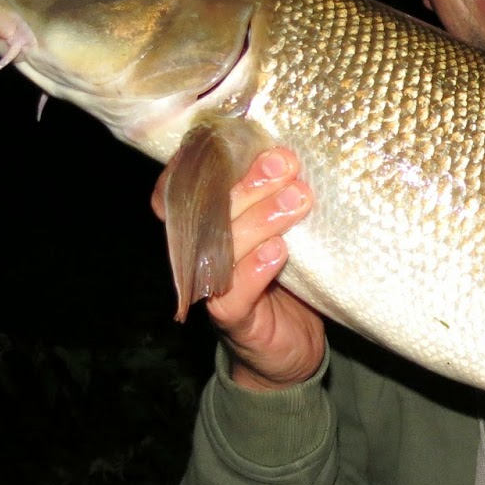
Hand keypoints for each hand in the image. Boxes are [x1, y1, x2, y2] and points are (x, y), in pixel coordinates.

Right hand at [151, 147, 324, 390]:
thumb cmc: (291, 278)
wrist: (293, 348)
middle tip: (285, 163)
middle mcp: (201, 252)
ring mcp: (213, 287)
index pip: (183, 184)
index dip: (197, 161)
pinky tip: (279, 253)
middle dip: (247, 182)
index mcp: (209, 222)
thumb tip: (301, 146)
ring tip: (297, 200)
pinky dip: (256, 270)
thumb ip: (281, 192)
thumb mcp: (287, 227)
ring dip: (260, 219)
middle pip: (207, 211)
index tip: (236, 136)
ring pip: (221, 248)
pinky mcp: (234, 321)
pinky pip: (232, 295)